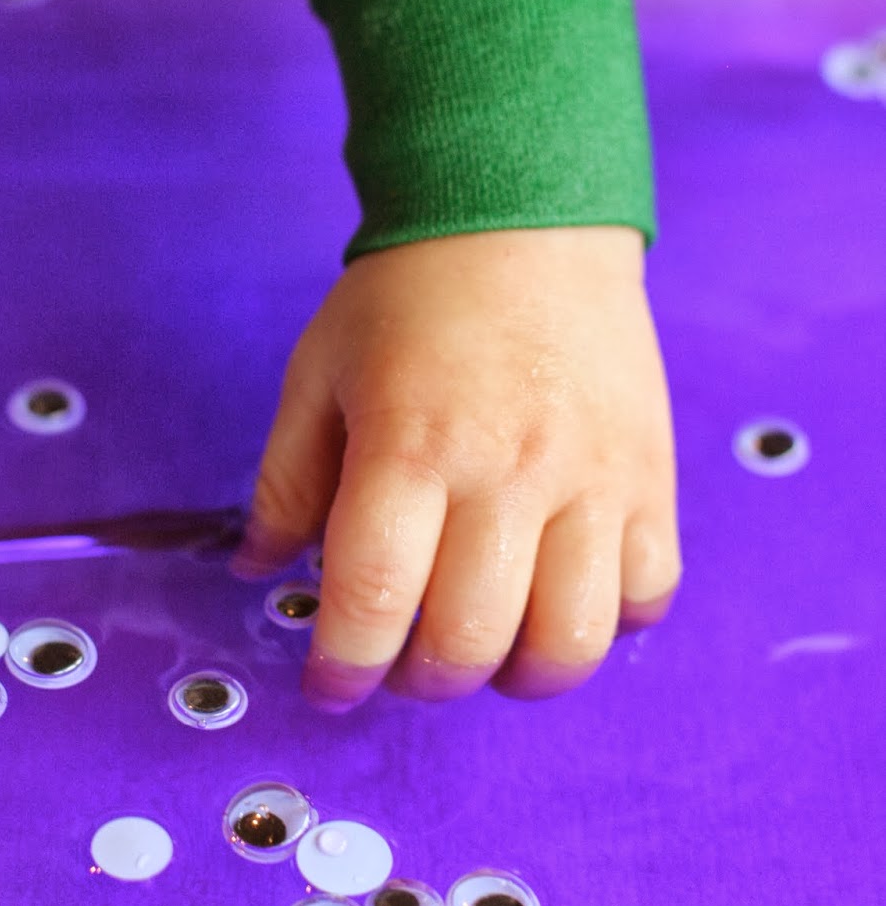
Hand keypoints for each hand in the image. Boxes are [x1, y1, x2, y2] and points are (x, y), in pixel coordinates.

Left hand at [231, 226, 681, 711]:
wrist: (527, 219)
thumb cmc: (409, 297)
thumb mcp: (318, 372)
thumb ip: (286, 481)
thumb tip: (255, 569)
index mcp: (409, 446)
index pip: (373, 601)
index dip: (342, 670)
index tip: (329, 686)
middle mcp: (506, 473)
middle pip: (469, 642)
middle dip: (421, 680)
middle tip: (403, 659)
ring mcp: (591, 480)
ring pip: (570, 642)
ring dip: (516, 674)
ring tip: (488, 644)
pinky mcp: (650, 478)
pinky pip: (647, 595)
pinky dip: (604, 623)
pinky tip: (560, 593)